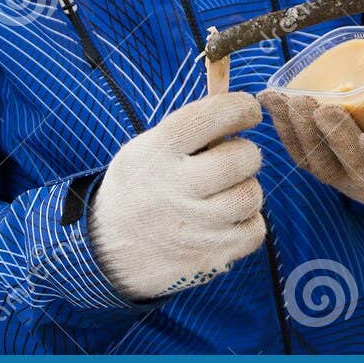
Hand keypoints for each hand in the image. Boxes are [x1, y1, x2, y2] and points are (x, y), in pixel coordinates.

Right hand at [87, 91, 266, 300]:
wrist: (108, 251)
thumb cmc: (139, 187)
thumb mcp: (145, 149)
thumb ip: (187, 129)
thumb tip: (238, 109)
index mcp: (158, 152)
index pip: (210, 117)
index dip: (240, 107)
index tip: (249, 110)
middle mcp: (175, 187)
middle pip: (241, 158)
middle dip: (246, 152)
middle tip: (234, 157)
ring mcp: (194, 225)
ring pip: (251, 195)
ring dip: (246, 188)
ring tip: (227, 190)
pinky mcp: (210, 255)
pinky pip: (255, 230)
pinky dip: (248, 221)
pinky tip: (228, 218)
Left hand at [257, 11, 363, 207]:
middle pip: (358, 167)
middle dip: (336, 137)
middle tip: (322, 108)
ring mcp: (350, 180)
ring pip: (323, 165)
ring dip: (302, 132)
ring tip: (290, 100)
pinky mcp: (325, 173)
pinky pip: (302, 156)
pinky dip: (285, 130)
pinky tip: (273, 102)